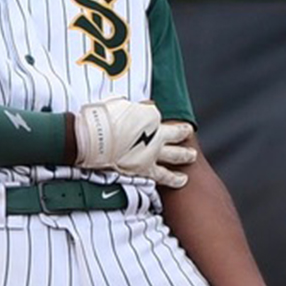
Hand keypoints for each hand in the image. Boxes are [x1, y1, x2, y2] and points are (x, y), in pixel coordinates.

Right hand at [73, 98, 196, 188]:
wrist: (93, 140)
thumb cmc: (101, 120)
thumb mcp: (117, 104)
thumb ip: (131, 107)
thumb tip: (139, 105)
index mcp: (149, 115)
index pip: (156, 113)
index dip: (152, 114)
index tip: (150, 114)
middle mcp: (156, 134)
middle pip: (176, 134)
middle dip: (183, 133)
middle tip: (189, 133)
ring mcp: (153, 153)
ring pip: (176, 156)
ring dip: (186, 156)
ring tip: (192, 157)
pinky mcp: (146, 170)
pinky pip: (164, 176)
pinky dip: (174, 179)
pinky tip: (181, 180)